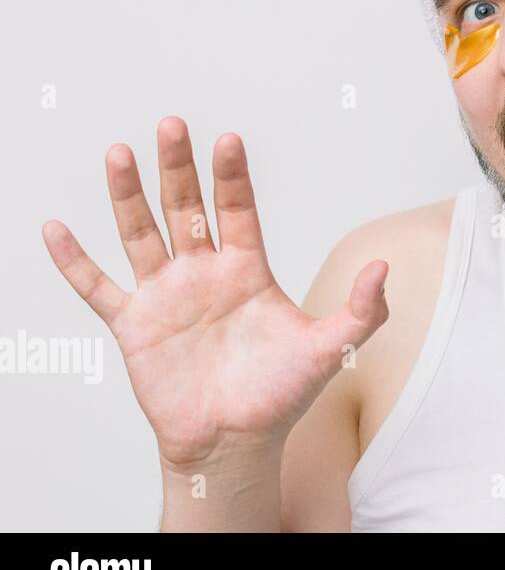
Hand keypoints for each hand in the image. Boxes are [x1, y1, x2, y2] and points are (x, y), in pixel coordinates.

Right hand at [42, 117, 388, 467]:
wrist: (236, 444)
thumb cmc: (283, 395)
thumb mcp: (332, 349)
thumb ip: (363, 310)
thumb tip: (383, 267)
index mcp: (248, 270)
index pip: (238, 210)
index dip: (232, 177)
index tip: (228, 140)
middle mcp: (204, 273)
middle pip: (186, 208)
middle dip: (178, 168)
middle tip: (171, 125)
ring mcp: (166, 295)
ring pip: (141, 233)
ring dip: (127, 195)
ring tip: (119, 153)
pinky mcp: (135, 326)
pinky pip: (98, 288)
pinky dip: (75, 261)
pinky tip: (56, 228)